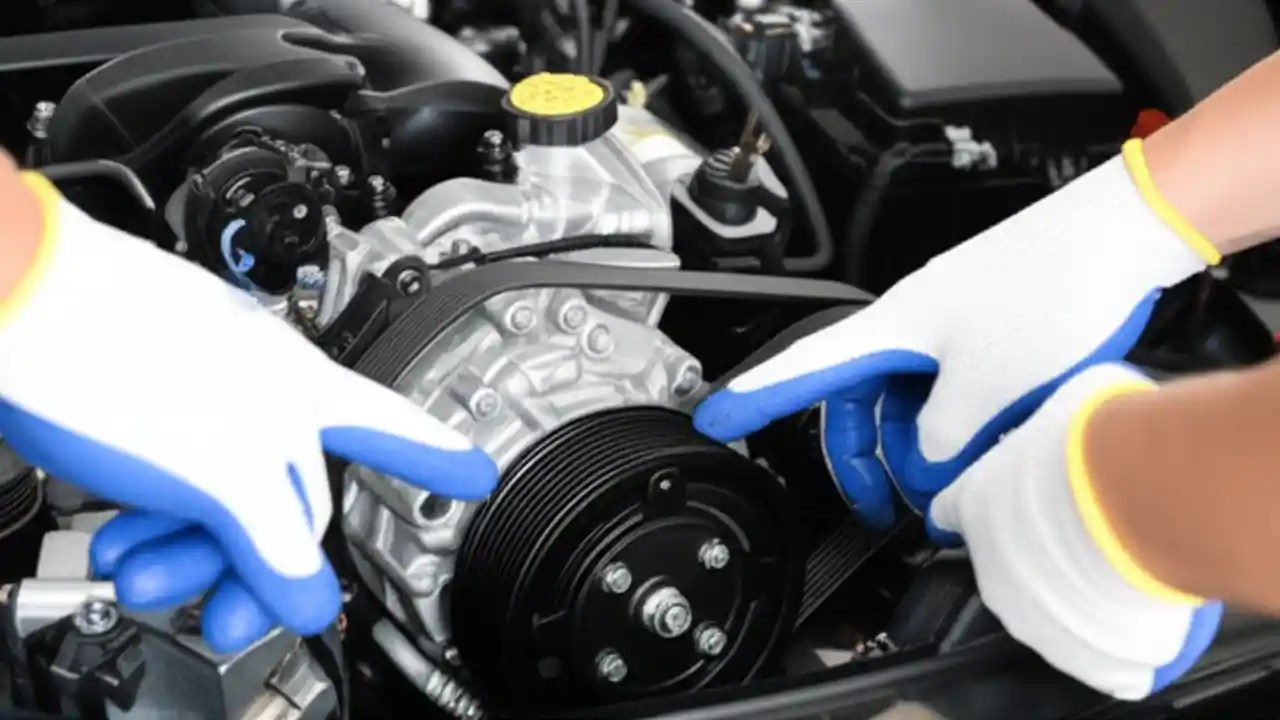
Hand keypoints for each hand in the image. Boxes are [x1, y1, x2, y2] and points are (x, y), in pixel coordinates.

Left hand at [0, 174, 498, 651]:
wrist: (8, 304)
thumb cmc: (117, 352)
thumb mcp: (222, 470)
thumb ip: (276, 543)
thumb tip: (311, 602)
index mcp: (304, 393)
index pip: (395, 429)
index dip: (439, 458)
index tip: (475, 474)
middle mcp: (263, 390)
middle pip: (290, 495)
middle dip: (256, 564)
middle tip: (226, 613)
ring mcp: (201, 393)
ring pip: (221, 495)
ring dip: (191, 553)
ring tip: (149, 580)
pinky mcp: (144, 403)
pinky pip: (171, 480)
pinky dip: (155, 521)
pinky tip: (123, 546)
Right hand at [694, 145, 1214, 532]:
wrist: (1122, 236)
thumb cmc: (1054, 286)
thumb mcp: (986, 391)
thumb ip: (942, 445)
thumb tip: (927, 477)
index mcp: (893, 329)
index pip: (803, 370)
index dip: (752, 399)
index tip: (713, 418)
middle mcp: (911, 327)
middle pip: (859, 404)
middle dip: (869, 461)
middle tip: (890, 510)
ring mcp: (950, 329)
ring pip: (908, 404)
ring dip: (924, 449)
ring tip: (963, 481)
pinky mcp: (986, 335)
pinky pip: (948, 392)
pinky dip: (957, 428)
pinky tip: (989, 445)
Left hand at [930, 363, 1221, 698]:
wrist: (1142, 498)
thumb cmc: (1099, 439)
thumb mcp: (1072, 402)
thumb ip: (1062, 421)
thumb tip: (1085, 409)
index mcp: (972, 502)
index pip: (950, 508)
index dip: (980, 501)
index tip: (1005, 495)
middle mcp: (988, 564)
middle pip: (1004, 558)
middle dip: (1039, 544)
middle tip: (1087, 520)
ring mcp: (1027, 612)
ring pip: (1045, 605)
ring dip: (1073, 586)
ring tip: (1121, 560)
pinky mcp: (1075, 650)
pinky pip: (1091, 651)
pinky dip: (1112, 633)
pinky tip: (1140, 607)